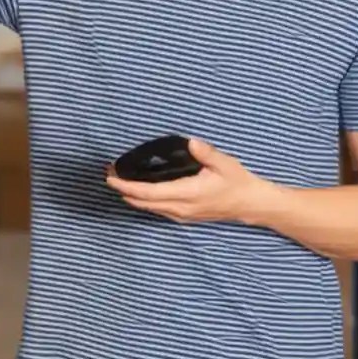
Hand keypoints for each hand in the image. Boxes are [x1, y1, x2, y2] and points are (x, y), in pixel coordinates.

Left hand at [106, 138, 271, 223]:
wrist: (249, 204)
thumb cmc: (237, 182)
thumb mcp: (225, 163)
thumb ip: (206, 153)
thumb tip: (191, 142)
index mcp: (188, 194)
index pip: (149, 193)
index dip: (127, 186)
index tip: (111, 177)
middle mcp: (180, 208)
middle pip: (143, 203)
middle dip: (123, 189)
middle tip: (108, 173)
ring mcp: (181, 215)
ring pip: (148, 208)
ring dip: (131, 195)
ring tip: (118, 180)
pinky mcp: (183, 216)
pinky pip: (157, 210)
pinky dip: (143, 200)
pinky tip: (136, 191)